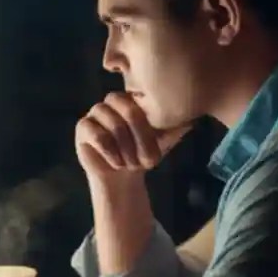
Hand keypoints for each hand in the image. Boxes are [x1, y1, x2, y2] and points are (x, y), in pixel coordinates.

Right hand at [75, 92, 190, 178]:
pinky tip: (117, 163)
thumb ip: (177, 125)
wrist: (122, 177)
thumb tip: (195, 115)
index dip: (150, 127)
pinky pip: (98, 135)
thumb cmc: (143, 154)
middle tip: (147, 161)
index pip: (142, 101)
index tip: (155, 151)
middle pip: (127, 109)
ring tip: (132, 164)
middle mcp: (111, 102)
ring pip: (113, 124)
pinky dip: (110, 152)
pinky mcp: (82, 128)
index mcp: (132, 99)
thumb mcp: (165, 139)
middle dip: (140, 138)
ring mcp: (94, 113)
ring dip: (126, 149)